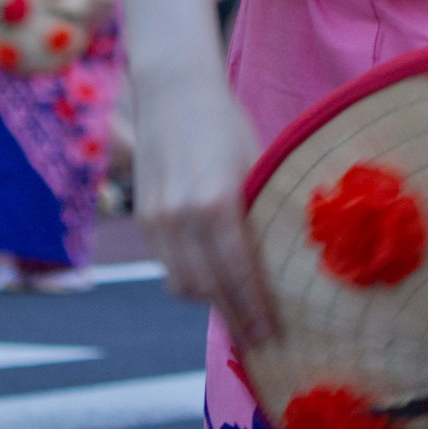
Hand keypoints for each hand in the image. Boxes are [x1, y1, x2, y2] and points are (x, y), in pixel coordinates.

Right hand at [133, 72, 275, 351]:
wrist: (173, 89)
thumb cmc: (225, 122)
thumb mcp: (255, 165)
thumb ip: (262, 212)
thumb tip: (284, 259)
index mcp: (217, 204)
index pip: (238, 276)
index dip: (254, 311)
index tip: (272, 336)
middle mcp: (181, 218)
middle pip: (208, 290)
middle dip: (234, 318)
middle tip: (259, 339)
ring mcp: (156, 220)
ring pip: (182, 284)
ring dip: (209, 302)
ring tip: (238, 312)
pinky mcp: (143, 218)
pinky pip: (167, 265)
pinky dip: (188, 279)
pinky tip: (210, 281)